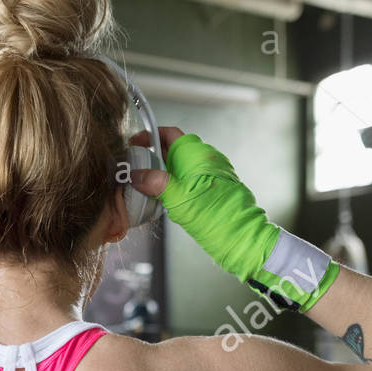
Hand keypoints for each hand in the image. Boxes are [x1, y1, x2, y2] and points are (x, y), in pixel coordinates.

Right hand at [127, 127, 277, 283]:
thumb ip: (156, 184)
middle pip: (172, 150)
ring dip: (160, 173)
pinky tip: (159, 198)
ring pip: (178, 167)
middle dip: (151, 157)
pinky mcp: (209, 189)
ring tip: (141, 184)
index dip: (151, 135)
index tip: (134, 144)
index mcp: (197, 155)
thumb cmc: (215, 215)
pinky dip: (170, 184)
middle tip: (133, 167)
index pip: (170, 134)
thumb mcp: (179, 198)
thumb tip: (137, 176)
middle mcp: (204, 160)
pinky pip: (185, 180)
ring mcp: (207, 175)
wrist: (239, 235)